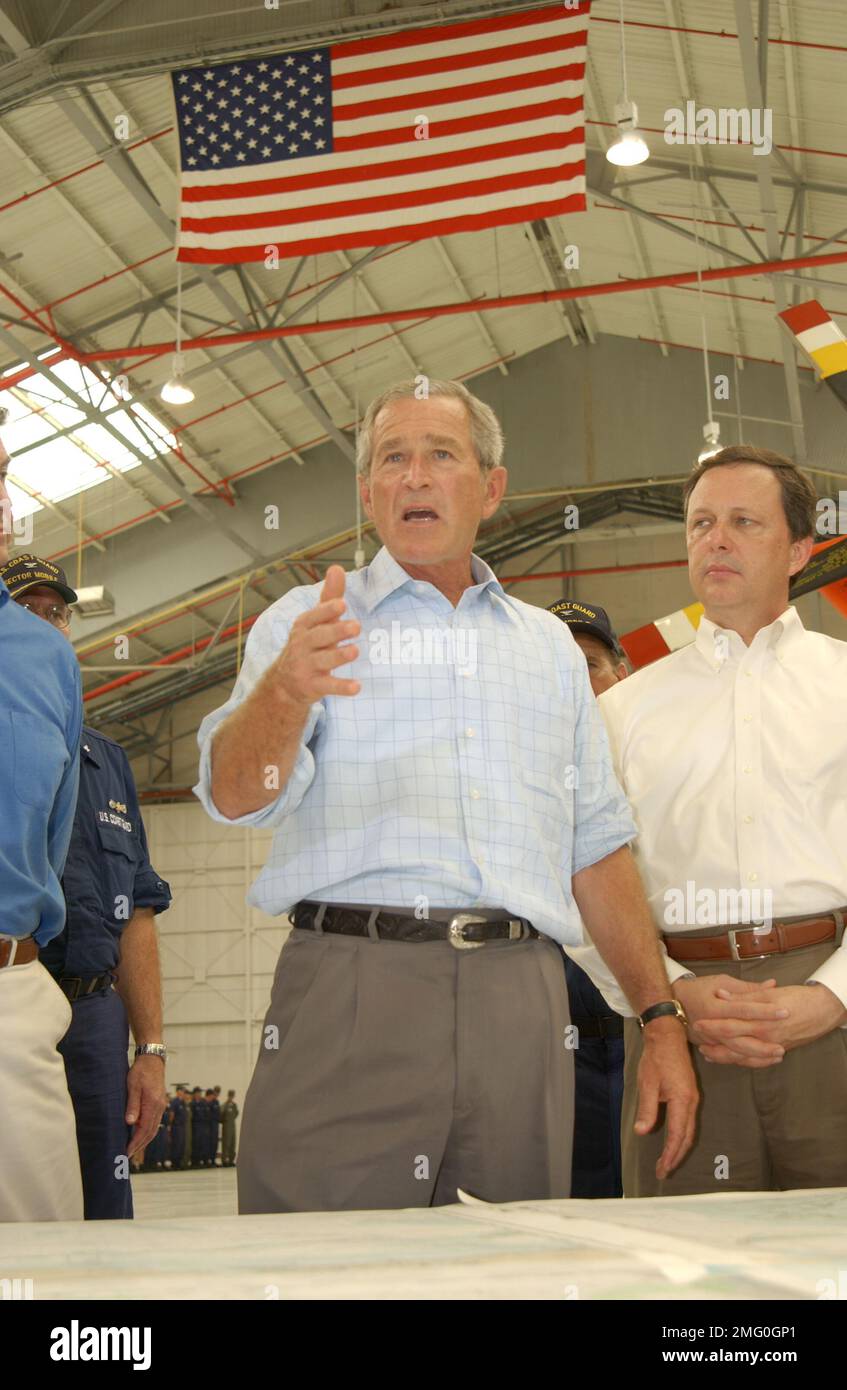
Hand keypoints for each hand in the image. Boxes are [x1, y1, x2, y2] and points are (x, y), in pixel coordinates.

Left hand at [125, 1056, 167, 1157]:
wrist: (152, 1059)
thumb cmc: (141, 1071)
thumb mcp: (133, 1086)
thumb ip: (133, 1105)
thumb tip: (130, 1123)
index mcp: (153, 1104)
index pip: (144, 1129)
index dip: (135, 1143)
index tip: (126, 1152)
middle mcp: (159, 1107)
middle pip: (150, 1132)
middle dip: (140, 1146)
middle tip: (128, 1156)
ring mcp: (160, 1106)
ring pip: (153, 1128)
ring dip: (144, 1141)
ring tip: (133, 1149)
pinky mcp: (159, 1104)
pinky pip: (154, 1122)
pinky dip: (147, 1132)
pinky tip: (139, 1135)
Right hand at [271, 565, 360, 705]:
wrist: (284, 683)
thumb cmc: (308, 644)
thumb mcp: (316, 621)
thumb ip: (329, 596)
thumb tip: (337, 568)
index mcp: (304, 626)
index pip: (314, 616)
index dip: (327, 610)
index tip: (342, 604)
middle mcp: (302, 645)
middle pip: (319, 637)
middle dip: (336, 631)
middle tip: (356, 626)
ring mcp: (306, 666)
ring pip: (323, 660)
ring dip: (339, 656)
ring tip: (355, 651)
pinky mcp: (313, 686)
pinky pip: (328, 686)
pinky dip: (341, 687)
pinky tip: (356, 687)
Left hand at [634, 1019, 698, 1178]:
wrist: (668, 1036)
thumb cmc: (656, 1058)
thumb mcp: (647, 1083)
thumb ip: (647, 1108)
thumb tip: (642, 1131)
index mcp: (683, 1100)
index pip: (677, 1135)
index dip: (670, 1155)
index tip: (662, 1170)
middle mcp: (692, 1102)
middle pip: (686, 1136)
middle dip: (675, 1156)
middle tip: (663, 1172)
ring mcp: (693, 1098)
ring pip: (689, 1130)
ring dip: (679, 1147)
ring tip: (667, 1162)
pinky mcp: (690, 1094)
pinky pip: (688, 1121)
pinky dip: (681, 1136)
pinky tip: (673, 1141)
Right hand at [674, 974, 787, 1065]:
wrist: (670, 1005)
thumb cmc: (698, 989)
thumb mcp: (721, 982)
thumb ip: (748, 988)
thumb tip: (773, 985)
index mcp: (715, 1006)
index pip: (744, 1010)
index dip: (765, 1011)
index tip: (785, 1012)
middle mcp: (712, 1026)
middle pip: (741, 1037)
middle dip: (764, 1042)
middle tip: (784, 1043)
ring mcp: (710, 1039)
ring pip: (737, 1052)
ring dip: (758, 1055)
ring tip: (779, 1054)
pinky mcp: (711, 1047)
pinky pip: (731, 1058)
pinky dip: (748, 1061)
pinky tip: (763, 1060)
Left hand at [698, 983, 846, 1063]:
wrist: (823, 1010)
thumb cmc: (797, 998)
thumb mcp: (769, 994)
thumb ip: (744, 996)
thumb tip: (722, 994)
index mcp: (761, 1021)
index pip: (730, 1026)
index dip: (713, 1027)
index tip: (698, 1025)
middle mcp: (765, 1038)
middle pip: (734, 1045)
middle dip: (715, 1046)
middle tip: (698, 1044)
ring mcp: (772, 1047)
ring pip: (744, 1057)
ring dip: (725, 1057)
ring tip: (709, 1054)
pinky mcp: (778, 1050)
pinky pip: (757, 1061)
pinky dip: (742, 1062)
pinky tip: (733, 1059)